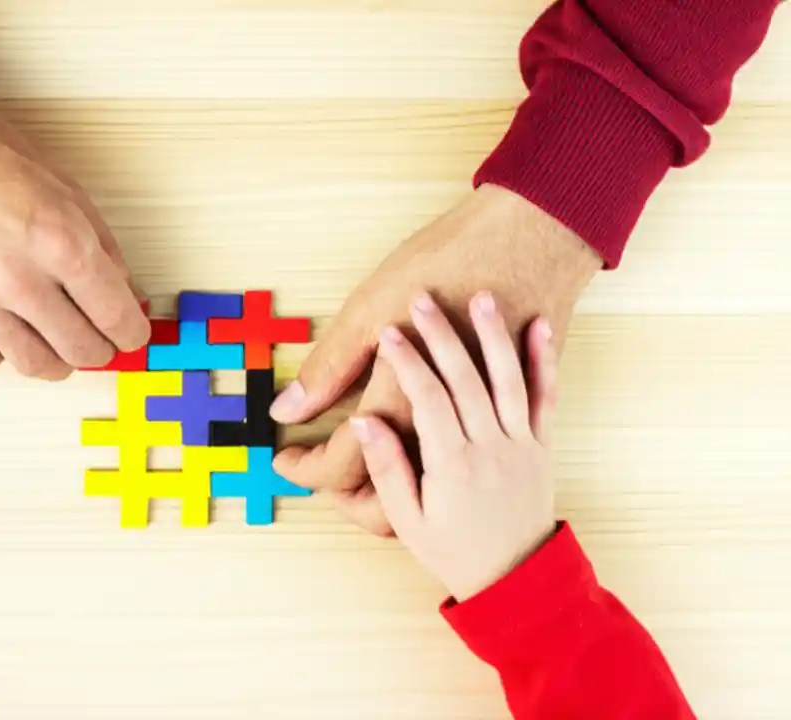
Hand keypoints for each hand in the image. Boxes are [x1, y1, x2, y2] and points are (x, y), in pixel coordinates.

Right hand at [0, 95, 149, 379]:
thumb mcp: (62, 185)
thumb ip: (99, 244)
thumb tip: (122, 292)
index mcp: (62, 241)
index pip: (117, 318)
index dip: (131, 333)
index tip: (129, 333)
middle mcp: (20, 279)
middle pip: (81, 351)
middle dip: (98, 350)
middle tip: (96, 340)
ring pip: (34, 364)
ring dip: (53, 359)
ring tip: (53, 340)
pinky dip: (0, 351)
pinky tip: (3, 328)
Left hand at [271, 184, 598, 534]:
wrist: (537, 234)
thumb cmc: (451, 262)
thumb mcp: (369, 308)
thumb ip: (329, 367)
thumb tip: (286, 411)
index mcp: (405, 404)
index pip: (343, 465)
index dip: (307, 468)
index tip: (286, 458)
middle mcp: (451, 426)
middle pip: (389, 492)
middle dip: (344, 489)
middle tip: (316, 471)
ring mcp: (494, 424)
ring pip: (434, 487)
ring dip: (394, 489)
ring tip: (360, 476)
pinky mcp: (523, 409)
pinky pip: (473, 462)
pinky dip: (442, 469)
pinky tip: (422, 458)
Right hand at [348, 292, 557, 601]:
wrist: (519, 581)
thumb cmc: (456, 552)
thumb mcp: (408, 521)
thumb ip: (386, 468)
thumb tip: (362, 422)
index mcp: (452, 464)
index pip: (426, 399)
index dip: (406, 362)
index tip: (388, 333)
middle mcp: (489, 447)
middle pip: (464, 379)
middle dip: (440, 335)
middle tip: (419, 298)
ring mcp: (520, 442)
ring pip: (507, 379)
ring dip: (493, 335)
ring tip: (480, 296)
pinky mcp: (542, 444)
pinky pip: (545, 396)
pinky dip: (543, 361)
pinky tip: (539, 327)